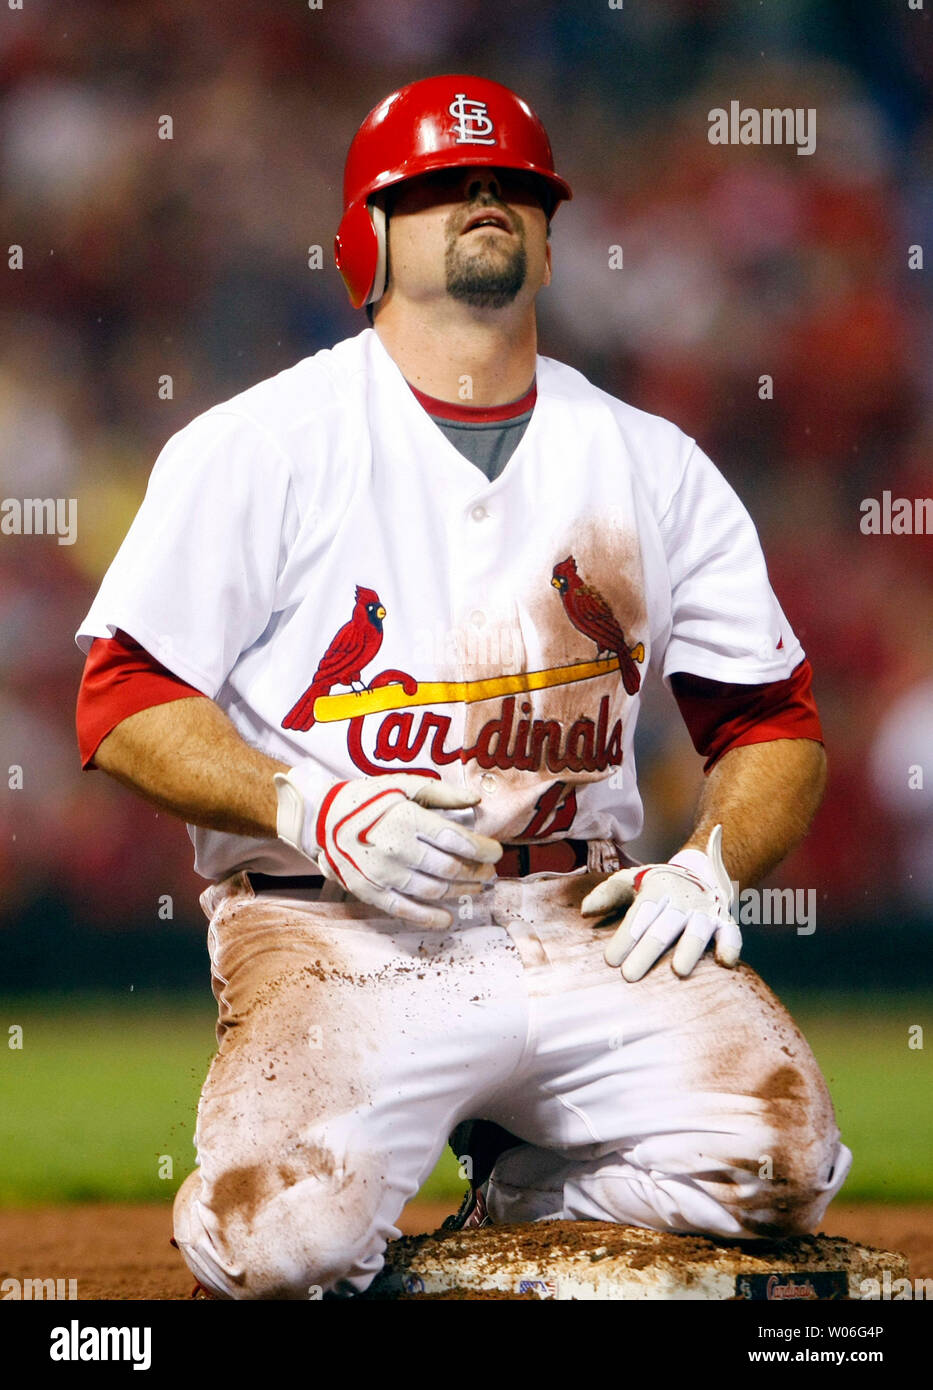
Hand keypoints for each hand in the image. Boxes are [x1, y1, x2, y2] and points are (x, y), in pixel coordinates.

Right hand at [273, 764, 501, 927]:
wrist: (321, 819)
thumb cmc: (368, 799)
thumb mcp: (403, 784)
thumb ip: (442, 793)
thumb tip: (476, 798)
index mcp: (406, 818)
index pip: (458, 840)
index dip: (484, 849)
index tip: (496, 851)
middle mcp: (396, 848)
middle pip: (450, 868)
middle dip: (477, 872)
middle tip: (489, 872)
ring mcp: (382, 873)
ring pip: (433, 891)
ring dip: (461, 892)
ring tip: (475, 888)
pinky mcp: (369, 892)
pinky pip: (405, 911)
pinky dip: (430, 918)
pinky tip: (448, 917)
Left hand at [580, 824, 740, 980]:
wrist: (701, 869)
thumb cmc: (656, 885)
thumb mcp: (630, 881)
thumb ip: (607, 895)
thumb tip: (585, 912)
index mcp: (657, 888)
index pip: (640, 913)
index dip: (626, 937)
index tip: (611, 960)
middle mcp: (682, 898)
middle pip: (664, 925)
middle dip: (647, 950)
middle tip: (630, 975)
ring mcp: (705, 910)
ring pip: (697, 930)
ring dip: (689, 949)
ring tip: (678, 971)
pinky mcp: (725, 920)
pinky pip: (731, 933)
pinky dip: (730, 945)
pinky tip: (724, 962)